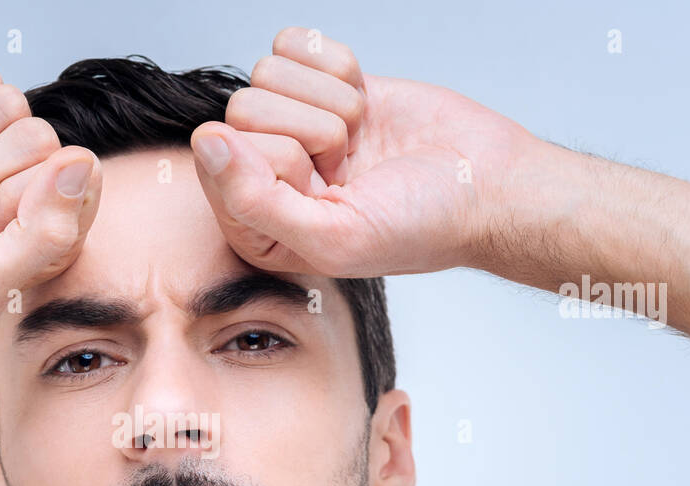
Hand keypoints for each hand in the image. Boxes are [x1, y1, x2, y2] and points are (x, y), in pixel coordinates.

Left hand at [189, 26, 540, 276]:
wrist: (486, 185)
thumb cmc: (417, 226)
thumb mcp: (331, 237)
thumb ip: (253, 200)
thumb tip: (204, 141)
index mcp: (250, 222)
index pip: (222, 158)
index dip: (283, 164)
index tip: (327, 191)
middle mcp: (262, 172)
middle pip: (243, 107)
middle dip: (312, 132)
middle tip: (348, 168)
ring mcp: (291, 123)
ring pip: (268, 72)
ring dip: (333, 105)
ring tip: (360, 144)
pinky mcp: (320, 83)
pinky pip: (296, 44)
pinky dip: (340, 68)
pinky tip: (366, 106)